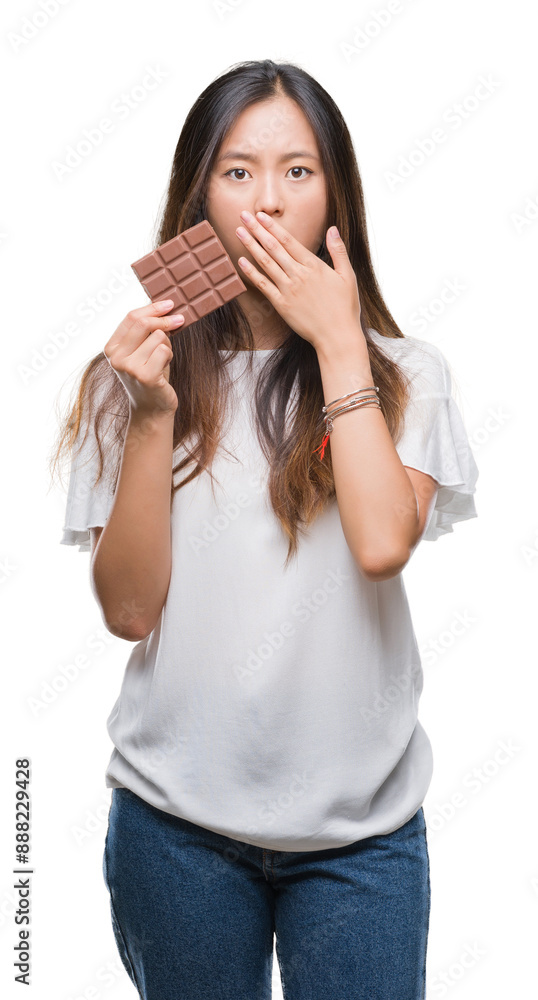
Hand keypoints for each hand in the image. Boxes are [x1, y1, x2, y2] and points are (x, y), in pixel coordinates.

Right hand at [104, 300, 184, 417]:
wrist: (152, 408)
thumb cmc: (150, 375)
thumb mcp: (142, 351)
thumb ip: (144, 331)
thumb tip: (162, 305)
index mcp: (112, 348)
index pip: (131, 317)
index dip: (152, 308)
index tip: (169, 303)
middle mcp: (116, 357)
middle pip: (143, 323)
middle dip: (165, 320)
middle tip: (180, 320)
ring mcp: (129, 367)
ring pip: (158, 337)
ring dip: (168, 346)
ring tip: (162, 360)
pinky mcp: (145, 376)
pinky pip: (164, 350)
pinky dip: (170, 356)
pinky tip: (164, 367)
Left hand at [235, 211, 364, 352]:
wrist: (337, 336)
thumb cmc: (345, 308)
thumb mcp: (348, 276)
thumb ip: (338, 251)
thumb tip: (333, 229)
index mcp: (314, 266)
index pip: (289, 241)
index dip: (272, 227)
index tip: (261, 215)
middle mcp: (299, 275)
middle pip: (273, 247)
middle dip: (257, 230)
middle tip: (243, 215)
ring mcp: (288, 290)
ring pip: (266, 263)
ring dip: (250, 246)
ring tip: (238, 232)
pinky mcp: (282, 305)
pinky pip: (263, 285)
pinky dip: (251, 273)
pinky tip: (241, 262)